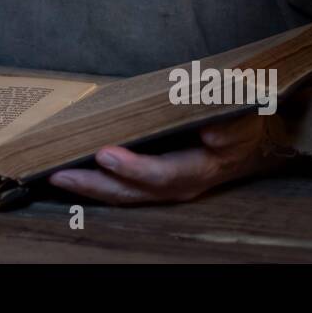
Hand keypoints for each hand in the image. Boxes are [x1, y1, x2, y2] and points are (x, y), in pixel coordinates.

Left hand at [47, 112, 287, 204]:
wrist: (254, 142)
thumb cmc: (244, 124)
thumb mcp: (244, 117)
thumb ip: (230, 124)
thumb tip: (212, 134)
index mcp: (200, 169)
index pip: (164, 175)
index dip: (134, 168)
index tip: (105, 154)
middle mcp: (180, 186)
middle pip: (133, 192)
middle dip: (95, 185)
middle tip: (60, 173)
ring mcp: (166, 189)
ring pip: (124, 195)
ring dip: (90, 188)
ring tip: (57, 176)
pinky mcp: (155, 184)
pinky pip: (124, 189)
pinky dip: (98, 185)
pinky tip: (74, 175)